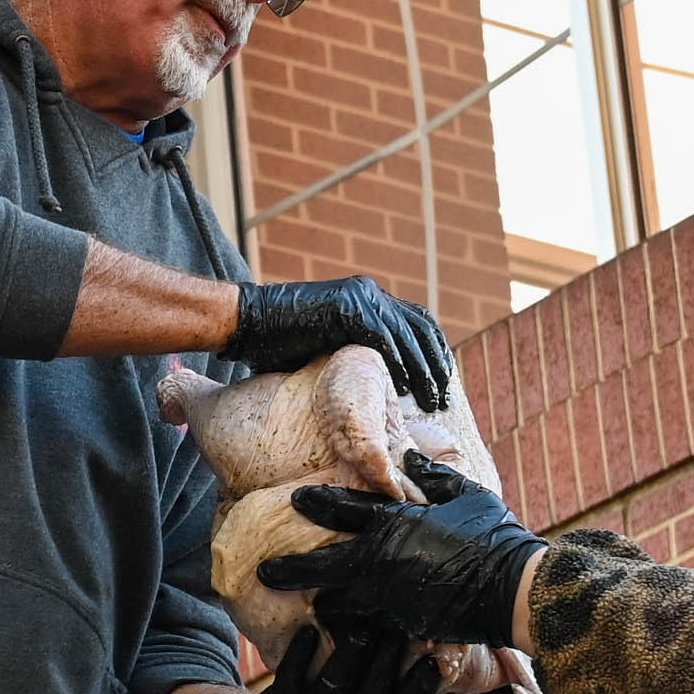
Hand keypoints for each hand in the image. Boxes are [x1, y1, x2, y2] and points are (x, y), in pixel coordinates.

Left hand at [225, 624, 445, 693]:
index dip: (422, 689)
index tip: (437, 662)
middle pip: (374, 693)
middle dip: (390, 658)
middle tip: (405, 624)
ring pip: (335, 685)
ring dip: (350, 654)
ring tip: (364, 626)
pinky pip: (293, 676)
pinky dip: (301, 653)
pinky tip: (310, 629)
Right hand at [228, 273, 453, 411]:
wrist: (248, 322)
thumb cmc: (279, 340)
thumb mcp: (329, 344)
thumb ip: (356, 352)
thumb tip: (379, 385)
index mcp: (366, 297)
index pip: (416, 319)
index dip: (433, 348)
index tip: (443, 377)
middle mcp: (368, 293)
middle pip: (420, 325)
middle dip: (436, 361)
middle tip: (444, 395)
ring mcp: (358, 298)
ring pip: (407, 335)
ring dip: (424, 370)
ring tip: (432, 400)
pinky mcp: (346, 309)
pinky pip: (383, 339)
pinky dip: (398, 364)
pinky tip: (406, 390)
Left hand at [262, 467, 544, 650]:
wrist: (513, 590)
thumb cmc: (495, 537)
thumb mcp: (466, 495)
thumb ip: (433, 477)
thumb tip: (409, 458)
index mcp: (395, 521)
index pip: (343, 507)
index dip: (316, 503)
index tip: (294, 500)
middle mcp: (382, 558)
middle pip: (321, 564)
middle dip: (289, 569)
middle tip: (265, 572)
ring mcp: (388, 595)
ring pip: (338, 601)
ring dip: (324, 602)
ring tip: (310, 605)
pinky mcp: (401, 624)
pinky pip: (368, 624)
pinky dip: (356, 625)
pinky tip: (344, 631)